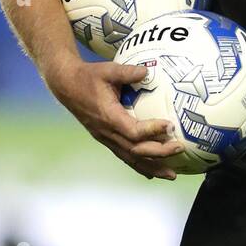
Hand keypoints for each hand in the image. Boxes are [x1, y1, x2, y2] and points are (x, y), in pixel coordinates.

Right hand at [46, 58, 181, 179]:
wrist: (66, 86)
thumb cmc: (88, 77)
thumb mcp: (108, 70)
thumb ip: (127, 72)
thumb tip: (147, 71)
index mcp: (108, 117)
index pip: (133, 131)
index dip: (152, 131)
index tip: (170, 125)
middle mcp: (107, 132)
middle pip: (135, 150)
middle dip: (159, 152)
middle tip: (179, 147)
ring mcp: (105, 138)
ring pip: (130, 158)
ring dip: (152, 167)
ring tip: (171, 175)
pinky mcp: (106, 138)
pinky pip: (124, 155)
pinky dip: (139, 166)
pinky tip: (152, 173)